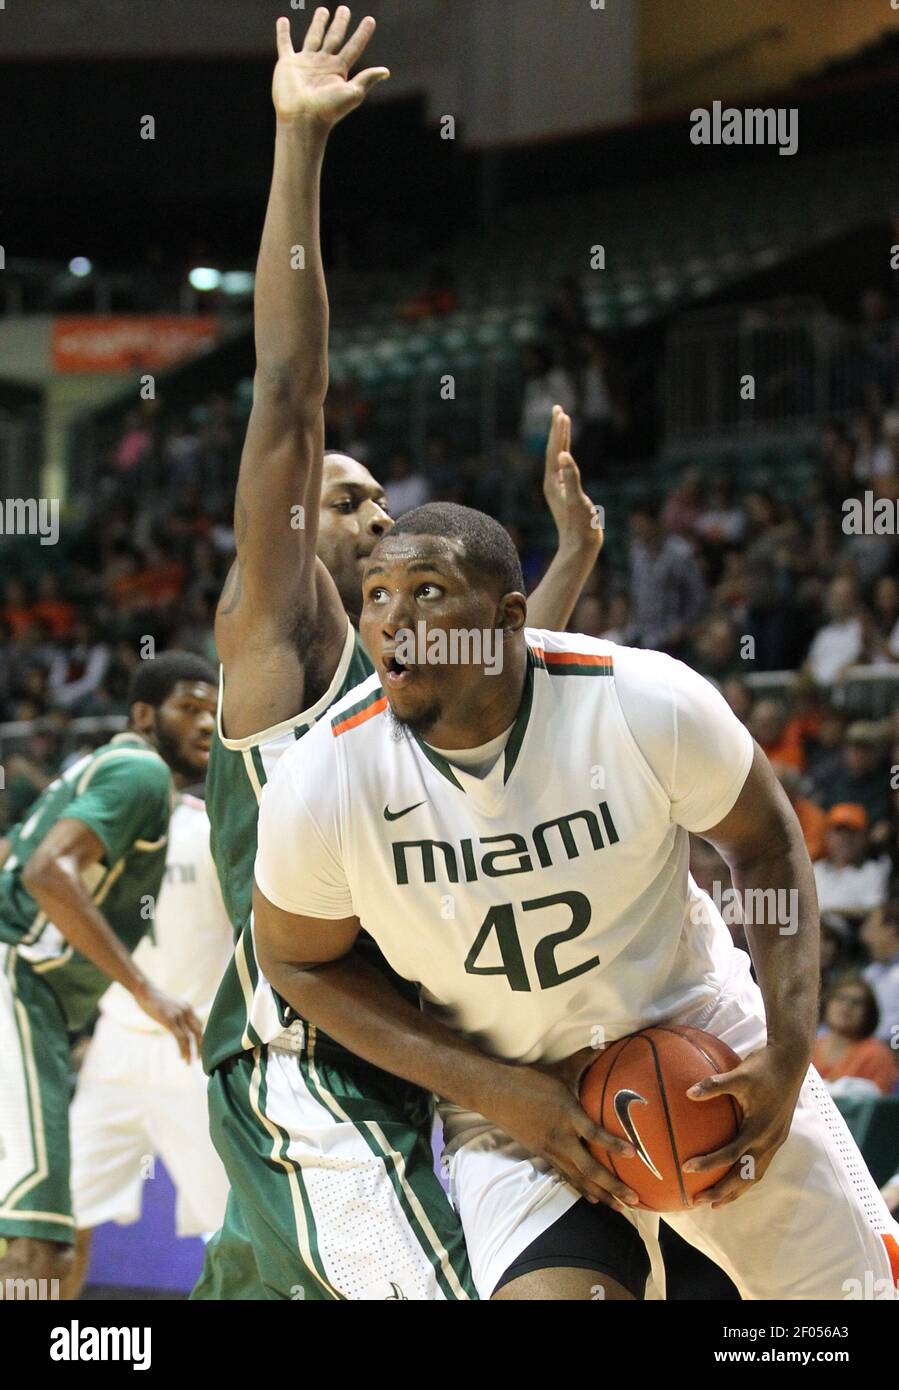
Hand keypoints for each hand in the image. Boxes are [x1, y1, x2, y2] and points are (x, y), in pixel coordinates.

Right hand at [133, 984, 203, 1062]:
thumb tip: (177, 1026)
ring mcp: (178, 1015)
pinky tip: (182, 1057)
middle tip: (199, 1059)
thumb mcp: (170, 1007)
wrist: (145, 990)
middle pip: (198, 1032)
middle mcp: (186, 1011)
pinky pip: (180, 1038)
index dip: (200, 1038)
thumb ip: (176, 1015)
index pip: (199, 1025)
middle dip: (200, 1047)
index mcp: (187, 1008)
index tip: (199, 1049)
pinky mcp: (170, 1020)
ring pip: (190, 1037)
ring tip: (189, 1062)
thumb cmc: (155, 1000)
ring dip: (191, 1052)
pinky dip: (182, 1049)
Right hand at [272, 9, 389, 128]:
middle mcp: (323, 64)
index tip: (370, 20)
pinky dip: (282, 33)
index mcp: (339, 70)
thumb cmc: (328, 109)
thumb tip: (386, 71)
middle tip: (344, 9)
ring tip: (323, 11)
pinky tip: (282, 21)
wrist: (303, 118)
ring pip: (313, 37)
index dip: (363, 34)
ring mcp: (305, 63)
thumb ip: (367, 79)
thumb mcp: (353, 93)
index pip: (354, 47)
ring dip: (318, 23)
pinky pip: (284, 44)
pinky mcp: (288, 64)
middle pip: (334, 38)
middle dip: (340, 23)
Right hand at [489, 1049, 639, 1209]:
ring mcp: (550, 1149)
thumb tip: (607, 1043)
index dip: (613, 1144)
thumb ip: (585, 1060)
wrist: (497, 1094)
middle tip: (634, 1199)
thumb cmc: (531, 1080)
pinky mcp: (543, 1154)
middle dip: (612, 1185)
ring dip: (600, 1194)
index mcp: (567, 1114)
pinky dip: (581, 1187)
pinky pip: (566, 1175)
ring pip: (579, 1177)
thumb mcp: (560, 1069)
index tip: (633, 1154)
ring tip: (620, 1207)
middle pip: (589, 1167)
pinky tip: (593, 1198)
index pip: (593, 1133)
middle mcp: (560, 1137)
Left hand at [543, 405, 602, 558]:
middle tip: (558, 409)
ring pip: (558, 458)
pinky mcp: (567, 494)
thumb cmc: (580, 525)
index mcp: (553, 482)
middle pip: (553, 450)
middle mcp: (553, 483)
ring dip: (561, 440)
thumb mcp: (576, 499)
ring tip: (564, 423)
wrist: (579, 547)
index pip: (553, 450)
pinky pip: (565, 468)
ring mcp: (559, 488)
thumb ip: (570, 476)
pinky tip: (568, 454)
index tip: (560, 412)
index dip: (557, 431)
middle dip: (557, 430)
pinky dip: (567, 455)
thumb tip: (562, 456)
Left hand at [683, 1043, 805, 1208]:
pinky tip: (732, 1174)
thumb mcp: (738, 1073)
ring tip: (716, 1202)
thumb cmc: (764, 1066)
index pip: (731, 1155)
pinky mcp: (777, 1137)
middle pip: (744, 1177)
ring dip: (735, 1190)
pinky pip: (760, 1165)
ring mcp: (775, 1141)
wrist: (792, 1061)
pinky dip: (745, 1176)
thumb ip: (714, 1085)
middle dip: (722, 1192)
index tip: (687, 1168)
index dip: (709, 1163)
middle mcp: (769, 1141)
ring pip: (754, 1175)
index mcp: (759, 1129)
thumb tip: (688, 1093)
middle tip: (697, 1202)